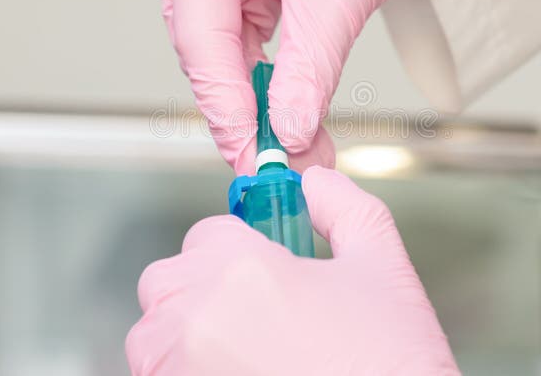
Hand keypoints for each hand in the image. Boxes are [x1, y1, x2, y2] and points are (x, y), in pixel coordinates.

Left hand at [126, 166, 459, 374]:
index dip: (240, 249)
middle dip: (201, 290)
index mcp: (240, 269)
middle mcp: (194, 317)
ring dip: (181, 339)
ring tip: (243, 356)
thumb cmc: (389, 363)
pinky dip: (181, 375)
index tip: (262, 272)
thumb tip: (316, 184)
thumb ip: (347, 210)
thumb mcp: (383, 268)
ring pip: (151, 337)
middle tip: (253, 317)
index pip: (208, 233)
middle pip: (166, 281)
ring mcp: (176, 372)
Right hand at [160, 0, 432, 173]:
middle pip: (208, 52)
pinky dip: (276, 83)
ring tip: (296, 151)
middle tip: (273, 164)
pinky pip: (254, 47)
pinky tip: (296, 117)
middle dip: (244, 111)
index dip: (224, 105)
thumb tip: (290, 134)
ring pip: (230, 56)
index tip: (250, 154)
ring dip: (262, 104)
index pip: (201, 37)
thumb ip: (308, 72)